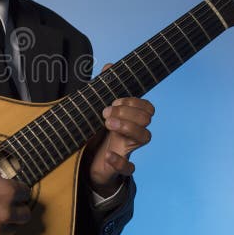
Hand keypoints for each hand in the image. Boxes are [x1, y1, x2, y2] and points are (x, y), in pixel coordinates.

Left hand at [87, 63, 154, 195]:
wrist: (87, 166)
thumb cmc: (95, 135)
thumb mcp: (96, 111)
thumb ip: (104, 90)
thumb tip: (110, 66)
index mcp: (128, 119)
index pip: (146, 107)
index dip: (133, 102)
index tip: (113, 102)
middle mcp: (131, 134)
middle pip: (147, 119)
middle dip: (127, 111)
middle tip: (105, 113)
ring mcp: (127, 149)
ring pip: (145, 137)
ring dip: (128, 127)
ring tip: (108, 123)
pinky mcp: (119, 168)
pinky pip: (130, 168)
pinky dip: (120, 161)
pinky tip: (108, 155)